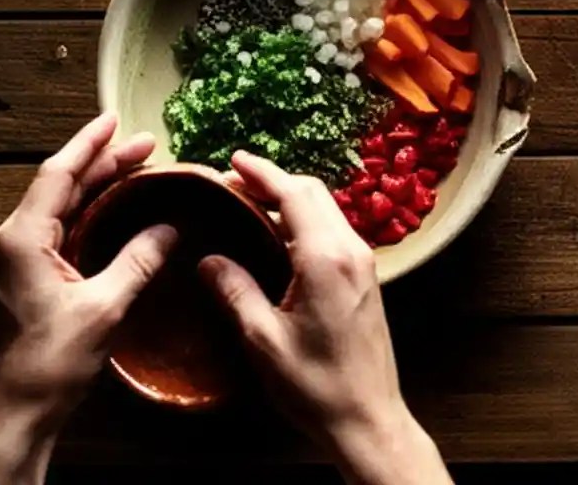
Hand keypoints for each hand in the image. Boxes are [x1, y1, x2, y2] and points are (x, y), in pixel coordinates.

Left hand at [0, 112, 177, 484]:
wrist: (18, 409)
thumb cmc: (52, 361)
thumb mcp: (105, 307)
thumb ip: (139, 261)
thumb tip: (170, 227)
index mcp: (22, 239)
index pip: (58, 175)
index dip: (89, 143)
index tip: (115, 119)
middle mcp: (13, 241)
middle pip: (62, 186)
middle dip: (103, 162)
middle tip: (147, 144)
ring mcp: (17, 258)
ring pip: (62, 206)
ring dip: (99, 185)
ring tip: (137, 167)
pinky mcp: (27, 275)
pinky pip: (61, 228)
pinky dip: (92, 212)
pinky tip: (118, 209)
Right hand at [200, 151, 450, 484]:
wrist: (368, 417)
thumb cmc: (315, 385)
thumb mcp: (263, 339)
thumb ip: (236, 291)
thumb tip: (209, 259)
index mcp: (327, 259)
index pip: (295, 194)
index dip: (263, 173)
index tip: (233, 160)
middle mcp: (352, 251)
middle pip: (315, 194)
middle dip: (275, 180)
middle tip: (234, 181)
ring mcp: (364, 265)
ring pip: (327, 211)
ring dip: (292, 200)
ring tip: (251, 202)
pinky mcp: (366, 280)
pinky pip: (334, 233)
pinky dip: (306, 222)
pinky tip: (279, 235)